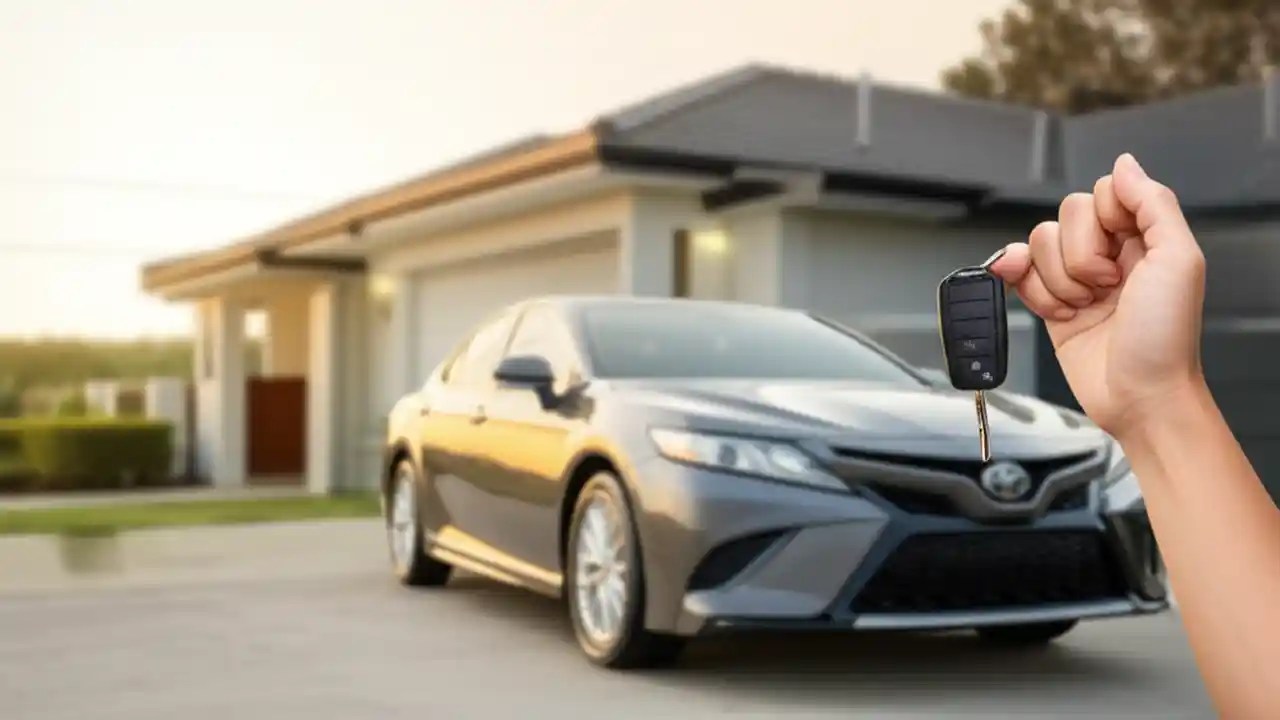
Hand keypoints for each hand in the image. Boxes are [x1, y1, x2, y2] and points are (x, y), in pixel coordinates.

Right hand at [988, 154, 1206, 436]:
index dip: (1104, 222)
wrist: (1139, 397)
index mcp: (1145, 236)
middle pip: (1064, 216)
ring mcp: (1077, 278)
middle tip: (1106, 288)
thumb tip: (1124, 164)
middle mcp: (1110, 253)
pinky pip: (1019, 274)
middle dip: (1078, 256)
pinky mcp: (1050, 303)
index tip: (1124, 255)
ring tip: (1085, 306)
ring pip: (1037, 244)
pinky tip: (1055, 308)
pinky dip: (1030, 289)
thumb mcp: (1179, 260)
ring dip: (1057, 280)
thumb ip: (1154, 203)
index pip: (1102, 193)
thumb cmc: (1166, 339)